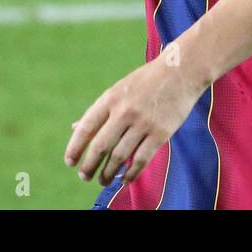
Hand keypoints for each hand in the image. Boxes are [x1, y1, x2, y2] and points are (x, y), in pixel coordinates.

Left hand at [64, 54, 205, 185]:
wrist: (181, 71)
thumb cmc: (146, 81)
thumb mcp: (119, 89)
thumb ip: (99, 110)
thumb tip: (75, 128)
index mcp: (111, 98)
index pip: (86, 127)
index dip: (75, 147)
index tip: (70, 162)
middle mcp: (125, 111)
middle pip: (101, 146)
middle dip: (89, 165)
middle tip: (84, 176)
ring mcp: (144, 122)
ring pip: (120, 156)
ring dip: (108, 173)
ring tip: (103, 180)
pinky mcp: (161, 133)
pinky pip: (141, 159)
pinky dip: (131, 173)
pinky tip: (124, 179)